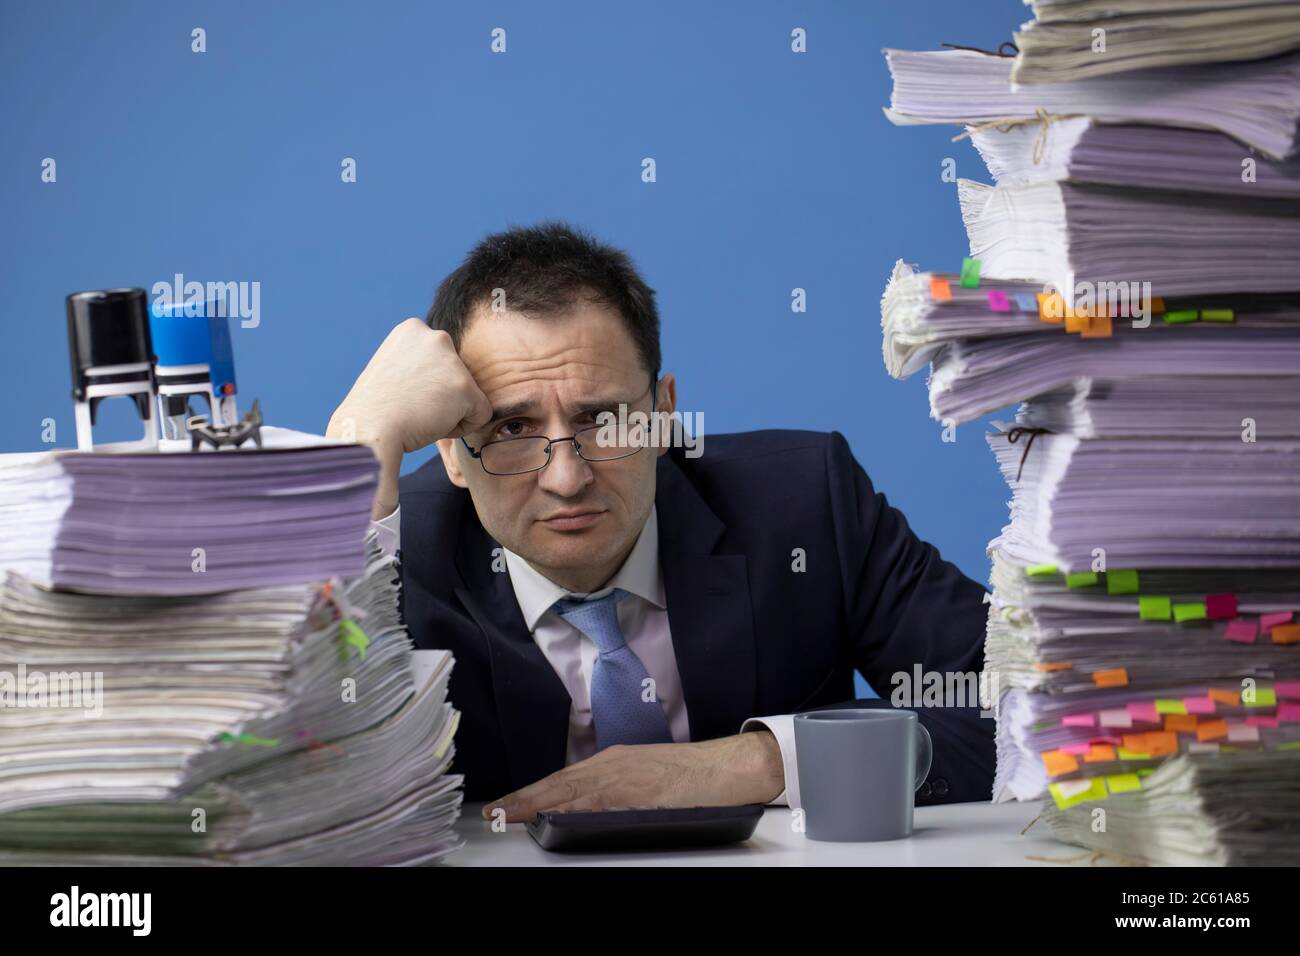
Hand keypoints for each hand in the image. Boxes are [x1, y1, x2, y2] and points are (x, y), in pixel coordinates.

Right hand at [326, 318, 491, 517]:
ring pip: (467, 397)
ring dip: (448, 412)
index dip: (423, 387)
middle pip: (456, 377)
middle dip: (439, 397)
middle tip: (410, 406)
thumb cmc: (375, 410)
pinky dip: (460, 428)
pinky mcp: (464, 387)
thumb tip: (442, 380)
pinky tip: (431, 424)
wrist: (367, 429)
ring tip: (418, 415)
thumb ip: (420, 366)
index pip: (440, 364)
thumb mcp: (394, 370)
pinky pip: (480, 416)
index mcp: (414, 329)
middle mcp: (436, 337)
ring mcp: (451, 361)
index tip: (401, 394)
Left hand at [481, 732, 784, 822]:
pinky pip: (600, 797)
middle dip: (525, 797)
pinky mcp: (641, 786)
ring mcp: (627, 772)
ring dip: (538, 801)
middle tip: (494, 811)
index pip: (564, 778)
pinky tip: (556, 813)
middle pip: (560, 781)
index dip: (532, 792)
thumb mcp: (648, 780)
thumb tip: (589, 812)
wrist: (729, 765)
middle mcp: (614, 762)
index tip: (506, 804)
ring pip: (572, 787)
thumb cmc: (695, 776)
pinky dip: (573, 805)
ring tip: (510, 814)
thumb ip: (618, 792)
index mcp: (615, 761)